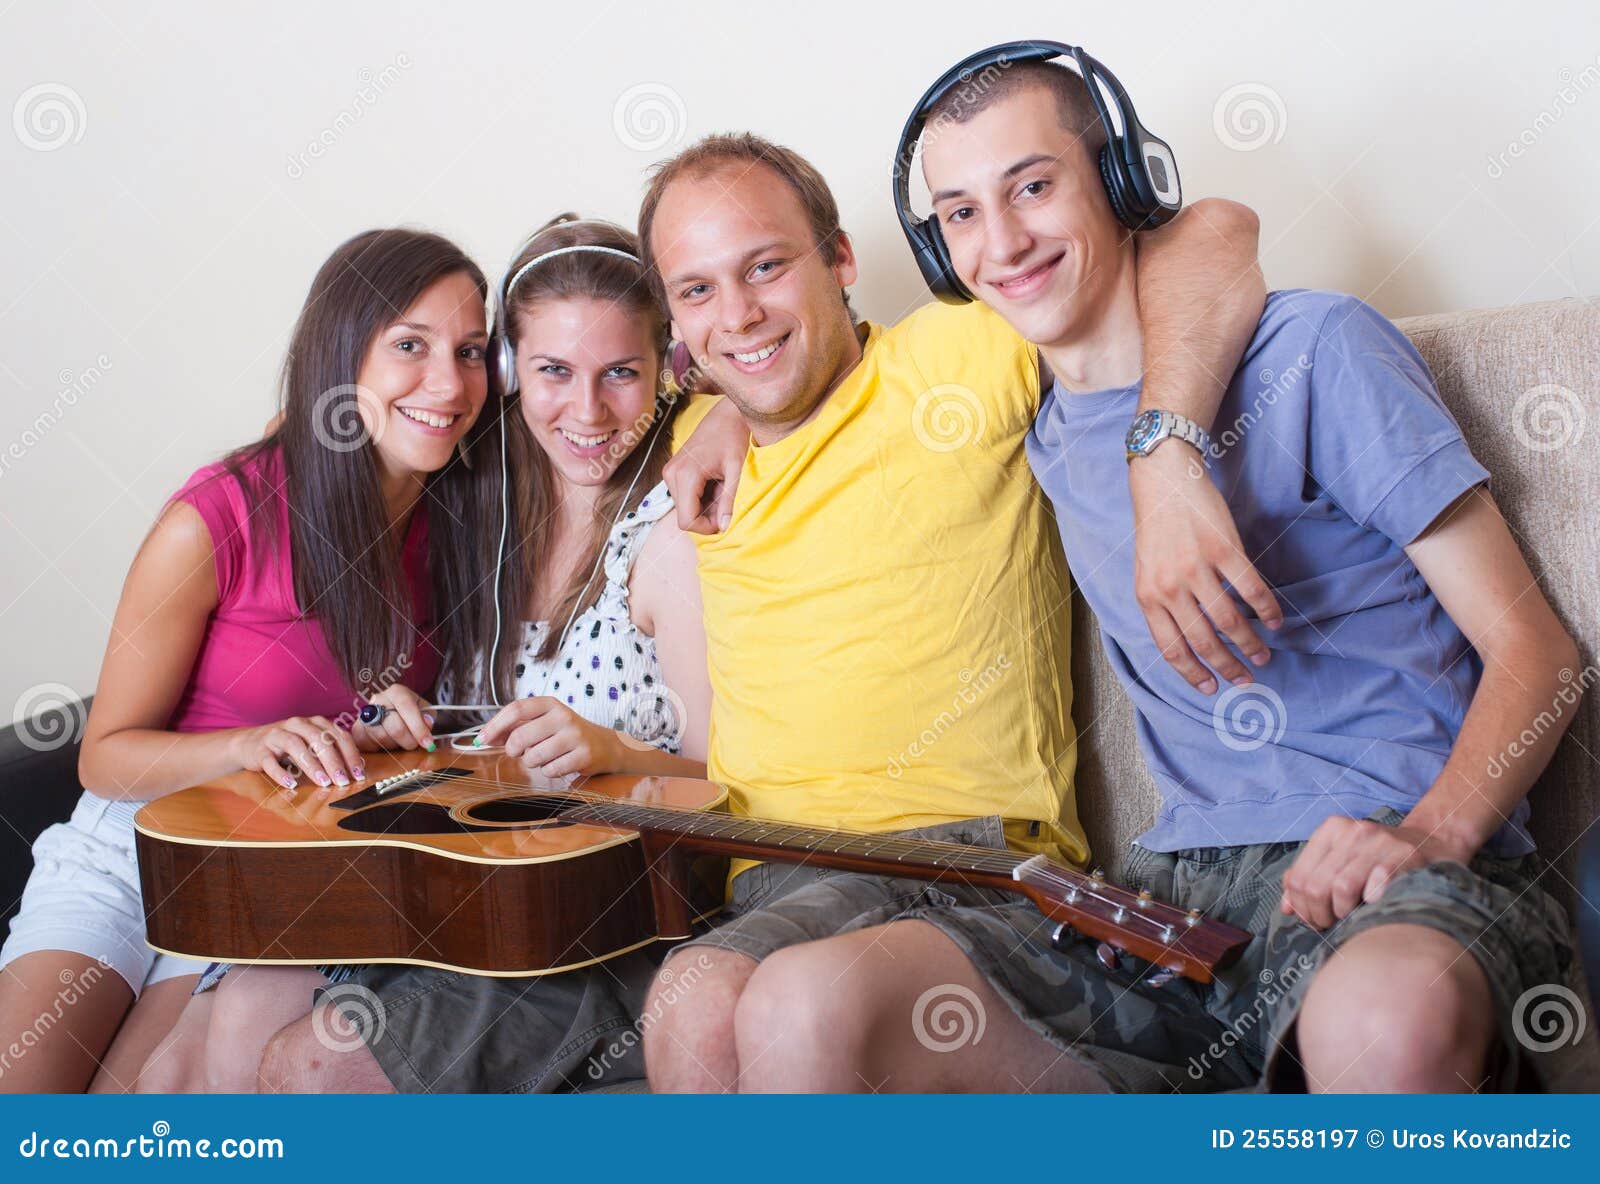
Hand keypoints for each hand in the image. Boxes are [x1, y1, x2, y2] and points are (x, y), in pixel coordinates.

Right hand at [232, 715, 363, 795]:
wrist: (249, 743)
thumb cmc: (288, 746)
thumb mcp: (312, 745)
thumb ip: (332, 752)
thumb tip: (357, 768)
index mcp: (315, 723)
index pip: (338, 736)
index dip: (350, 755)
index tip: (358, 774)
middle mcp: (297, 724)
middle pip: (319, 739)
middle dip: (333, 761)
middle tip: (342, 780)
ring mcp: (277, 734)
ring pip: (296, 746)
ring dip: (311, 765)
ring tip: (323, 782)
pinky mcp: (260, 749)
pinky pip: (270, 761)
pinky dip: (281, 773)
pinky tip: (291, 784)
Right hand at [349, 684, 435, 752]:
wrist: (392, 715)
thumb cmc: (411, 713)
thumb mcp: (424, 711)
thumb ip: (427, 716)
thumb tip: (426, 724)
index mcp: (397, 692)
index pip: (406, 706)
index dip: (418, 727)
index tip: (428, 743)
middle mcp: (378, 700)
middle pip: (395, 726)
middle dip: (409, 740)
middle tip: (414, 745)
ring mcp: (365, 714)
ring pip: (381, 737)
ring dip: (395, 745)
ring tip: (400, 742)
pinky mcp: (356, 729)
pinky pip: (368, 744)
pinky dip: (380, 749)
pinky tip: (387, 744)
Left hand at [477, 697, 621, 777]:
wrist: (605, 745)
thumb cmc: (565, 734)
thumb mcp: (543, 723)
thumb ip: (515, 726)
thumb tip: (485, 737)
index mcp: (550, 704)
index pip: (516, 709)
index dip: (495, 725)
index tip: (482, 739)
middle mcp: (563, 716)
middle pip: (520, 737)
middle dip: (513, 750)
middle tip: (520, 752)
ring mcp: (575, 736)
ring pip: (533, 757)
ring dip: (533, 762)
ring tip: (546, 756)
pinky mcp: (583, 755)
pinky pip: (550, 770)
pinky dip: (549, 772)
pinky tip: (560, 764)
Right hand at [663, 397, 748, 534]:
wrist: (726, 414)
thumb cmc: (734, 436)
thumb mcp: (736, 470)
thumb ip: (729, 500)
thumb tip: (724, 526)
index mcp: (686, 475)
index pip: (687, 520)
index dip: (705, 528)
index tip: (724, 521)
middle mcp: (672, 474)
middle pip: (684, 515)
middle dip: (706, 517)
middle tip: (727, 503)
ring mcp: (670, 472)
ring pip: (684, 507)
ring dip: (704, 507)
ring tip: (722, 489)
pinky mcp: (673, 470)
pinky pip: (684, 496)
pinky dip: (700, 498)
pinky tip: (714, 484)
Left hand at [1129, 441, 1282, 692]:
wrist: (1163, 480)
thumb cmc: (1155, 528)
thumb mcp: (1146, 570)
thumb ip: (1162, 604)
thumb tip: (1187, 642)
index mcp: (1147, 596)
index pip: (1170, 647)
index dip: (1192, 673)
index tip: (1210, 688)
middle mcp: (1170, 586)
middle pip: (1203, 640)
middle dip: (1227, 666)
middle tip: (1246, 680)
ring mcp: (1197, 567)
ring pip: (1229, 620)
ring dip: (1250, 643)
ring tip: (1263, 655)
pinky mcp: (1223, 548)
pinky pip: (1251, 588)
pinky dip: (1267, 609)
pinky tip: (1276, 620)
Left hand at [1279, 815, 1472, 928]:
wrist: (1433, 842)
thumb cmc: (1380, 859)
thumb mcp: (1341, 860)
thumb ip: (1310, 879)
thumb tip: (1286, 908)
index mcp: (1331, 830)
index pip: (1297, 877)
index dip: (1300, 908)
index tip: (1313, 920)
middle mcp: (1352, 831)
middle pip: (1315, 886)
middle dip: (1318, 915)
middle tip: (1330, 925)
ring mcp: (1379, 843)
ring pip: (1340, 889)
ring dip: (1343, 913)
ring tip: (1351, 917)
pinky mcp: (1403, 857)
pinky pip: (1374, 890)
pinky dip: (1371, 906)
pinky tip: (1375, 907)